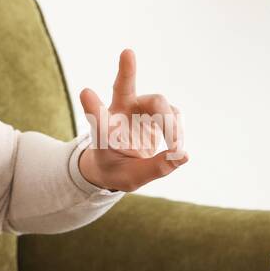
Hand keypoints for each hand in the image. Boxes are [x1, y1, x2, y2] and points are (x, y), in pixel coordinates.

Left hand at [77, 48, 186, 192]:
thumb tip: (184, 155)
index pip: (97, 117)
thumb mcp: (130, 177)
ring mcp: (139, 107)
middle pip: (131, 93)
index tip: (85, 92)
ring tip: (175, 148)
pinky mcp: (156, 111)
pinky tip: (176, 147)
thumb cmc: (116, 169)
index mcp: (104, 130)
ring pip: (159, 103)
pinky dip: (178, 131)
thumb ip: (155, 168)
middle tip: (174, 143)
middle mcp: (119, 111)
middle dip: (154, 108)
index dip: (93, 106)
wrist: (117, 163)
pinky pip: (173, 114)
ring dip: (172, 126)